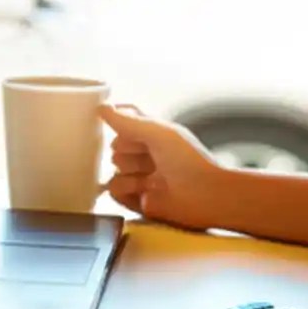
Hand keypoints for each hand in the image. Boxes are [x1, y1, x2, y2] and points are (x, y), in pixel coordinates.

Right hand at [99, 104, 227, 230]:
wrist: (205, 196)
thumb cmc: (188, 160)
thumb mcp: (157, 132)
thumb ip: (128, 121)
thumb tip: (102, 108)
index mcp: (155, 135)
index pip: (127, 122)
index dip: (119, 123)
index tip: (111, 122)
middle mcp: (148, 155)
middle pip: (117, 147)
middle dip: (126, 152)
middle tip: (147, 158)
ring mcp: (143, 178)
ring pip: (114, 169)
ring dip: (127, 173)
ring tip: (148, 179)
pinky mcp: (138, 200)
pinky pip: (114, 192)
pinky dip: (124, 190)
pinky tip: (142, 191)